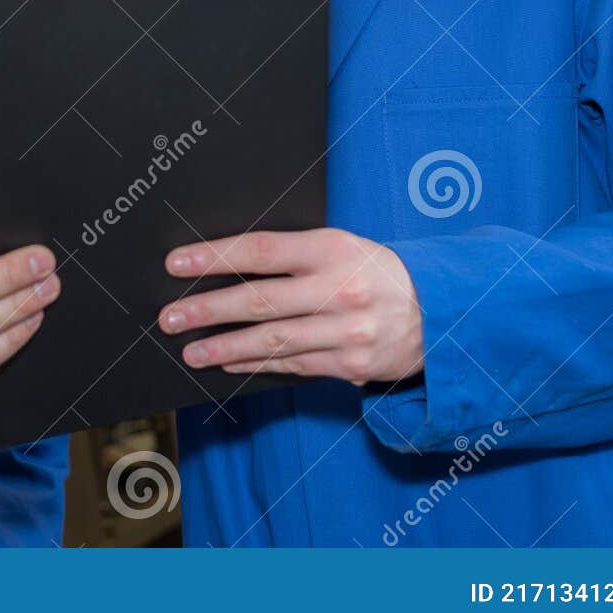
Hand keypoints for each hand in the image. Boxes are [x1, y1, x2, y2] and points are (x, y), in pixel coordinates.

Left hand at [158, 229, 422, 385]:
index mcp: (333, 249)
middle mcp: (340, 290)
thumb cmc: (373, 271)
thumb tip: (224, 265)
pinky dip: (257, 364)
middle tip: (170, 317)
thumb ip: (292, 255)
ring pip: (273, 341)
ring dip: (225, 347)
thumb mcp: (340, 247)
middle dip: (208, 310)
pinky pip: (294, 365)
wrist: (442, 311)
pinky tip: (229, 363)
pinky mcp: (352, 365)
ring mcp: (347, 331)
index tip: (176, 264)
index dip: (214, 257)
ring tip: (190, 350)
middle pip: (260, 300)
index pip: (261, 250)